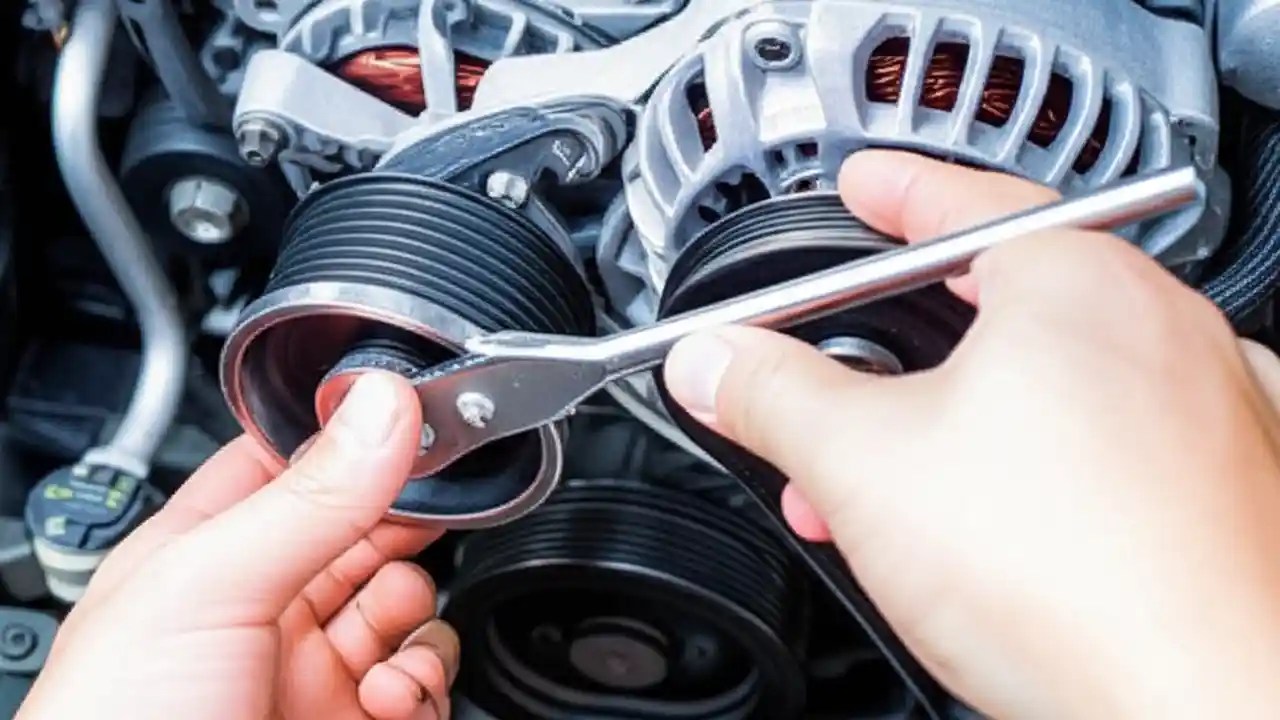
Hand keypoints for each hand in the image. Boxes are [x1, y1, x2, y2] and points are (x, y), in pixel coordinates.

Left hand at [17, 372, 458, 719]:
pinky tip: (389, 694)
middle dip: (403, 530)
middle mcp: (264, 609)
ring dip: (414, 617)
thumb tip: (383, 406)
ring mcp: (315, 673)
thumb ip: (305, 498)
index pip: (291, 463)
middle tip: (420, 526)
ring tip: (383, 640)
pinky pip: (424, 679)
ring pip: (409, 604)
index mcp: (204, 555)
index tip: (411, 422)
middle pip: (368, 530)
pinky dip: (424, 681)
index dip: (354, 439)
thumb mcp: (205, 590)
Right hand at [664, 151, 1279, 718]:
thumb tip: (715, 362)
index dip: (894, 192)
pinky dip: (1044, 462)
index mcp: (1079, 285)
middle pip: (999, 303)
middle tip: (844, 373)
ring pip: (1052, 384)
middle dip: (898, 352)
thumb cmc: (1079, 585)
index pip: (965, 202)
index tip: (866, 187)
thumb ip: (771, 395)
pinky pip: (1115, 442)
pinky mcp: (1230, 487)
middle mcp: (1164, 328)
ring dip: (955, 424)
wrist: (1203, 707)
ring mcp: (1212, 408)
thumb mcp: (861, 465)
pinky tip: (1004, 520)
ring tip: (890, 493)